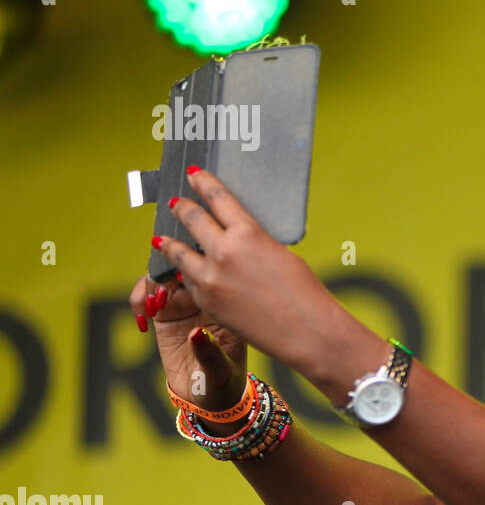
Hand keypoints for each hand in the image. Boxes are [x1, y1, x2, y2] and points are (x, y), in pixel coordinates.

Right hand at [129, 272, 246, 417]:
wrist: (207, 396)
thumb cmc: (223, 382)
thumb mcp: (221, 370)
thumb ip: (208, 353)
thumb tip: (195, 334)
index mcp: (228, 303)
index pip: (213, 271)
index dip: (194, 267)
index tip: (180, 280)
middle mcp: (206, 298)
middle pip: (185, 265)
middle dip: (167, 269)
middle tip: (160, 294)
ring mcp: (184, 304)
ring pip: (162, 276)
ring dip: (151, 285)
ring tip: (151, 309)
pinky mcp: (164, 314)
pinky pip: (146, 294)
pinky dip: (139, 299)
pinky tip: (143, 319)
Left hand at [150, 166, 343, 378]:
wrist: (305, 330)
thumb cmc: (303, 292)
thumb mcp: (279, 253)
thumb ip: (252, 242)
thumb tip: (235, 239)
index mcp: (247, 234)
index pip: (217, 198)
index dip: (203, 182)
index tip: (194, 174)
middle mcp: (223, 252)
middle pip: (193, 219)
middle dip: (182, 207)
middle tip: (175, 202)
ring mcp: (210, 279)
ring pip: (179, 252)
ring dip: (169, 242)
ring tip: (161, 238)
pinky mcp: (206, 301)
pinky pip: (189, 281)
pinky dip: (186, 273)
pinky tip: (182, 271)